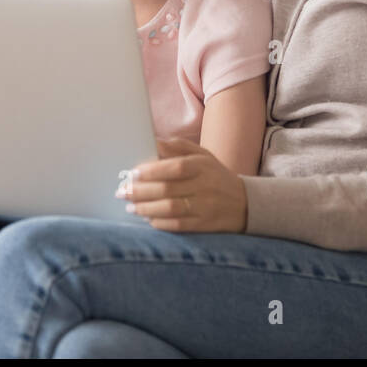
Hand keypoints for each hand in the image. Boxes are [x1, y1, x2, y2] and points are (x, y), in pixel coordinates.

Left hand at [115, 137, 248, 232]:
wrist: (244, 202)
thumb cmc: (213, 174)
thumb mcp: (201, 155)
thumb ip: (175, 146)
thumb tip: (150, 141)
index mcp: (202, 166)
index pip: (175, 167)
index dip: (152, 171)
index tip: (132, 173)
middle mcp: (205, 186)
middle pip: (168, 189)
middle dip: (141, 191)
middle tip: (122, 192)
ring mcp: (205, 207)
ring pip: (171, 208)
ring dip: (146, 208)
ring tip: (130, 207)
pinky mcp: (204, 225)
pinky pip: (178, 225)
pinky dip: (160, 223)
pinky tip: (147, 219)